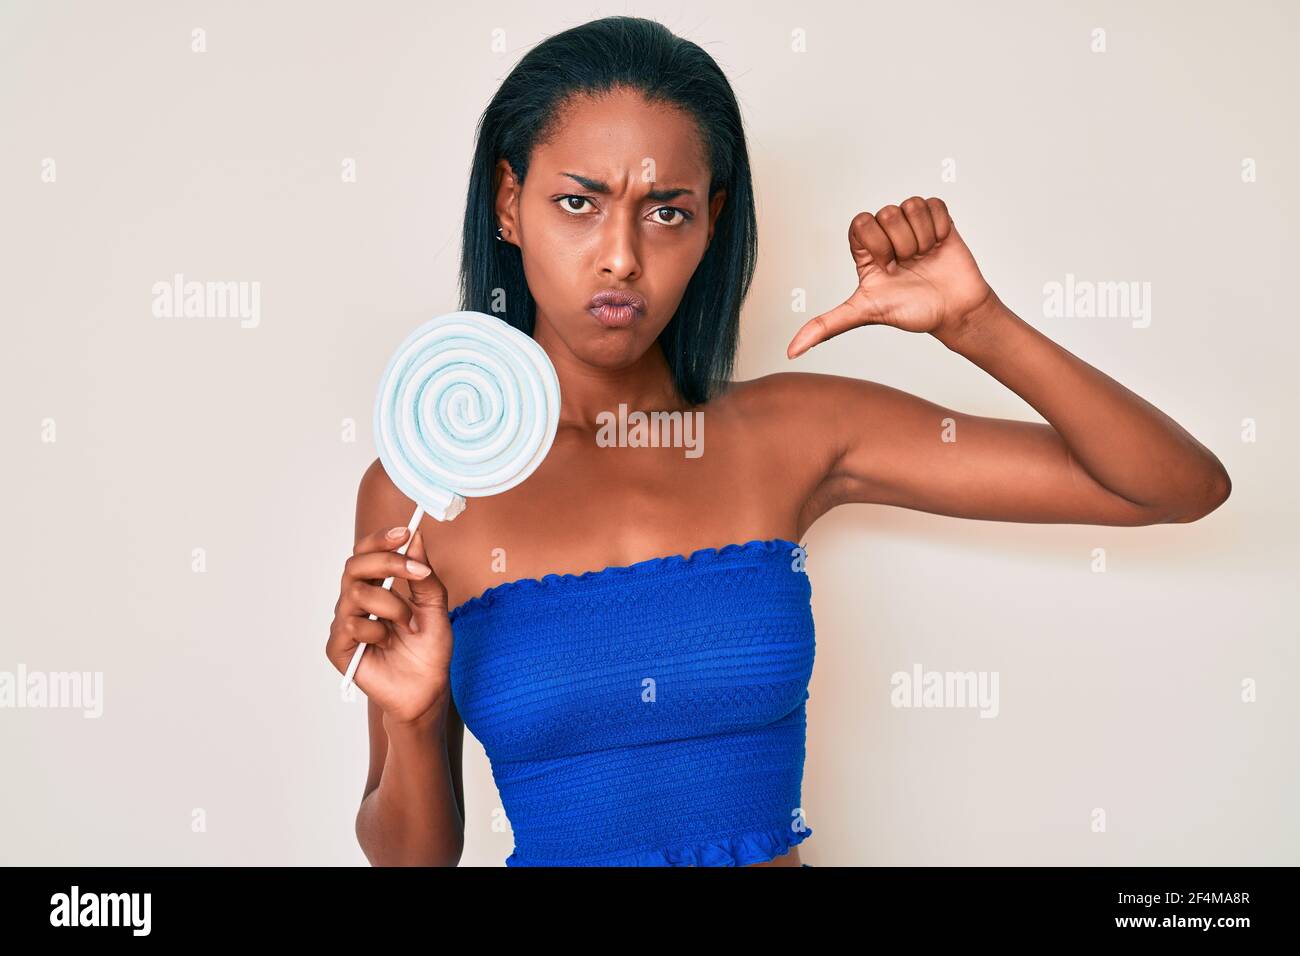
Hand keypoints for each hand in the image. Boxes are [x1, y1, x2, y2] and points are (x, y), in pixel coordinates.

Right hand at [325, 525, 453, 725]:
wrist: (428, 689)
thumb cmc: (429, 650)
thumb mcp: (435, 606)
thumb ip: (424, 574)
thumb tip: (415, 537)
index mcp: (377, 587)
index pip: (366, 553)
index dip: (380, 539)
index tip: (405, 531)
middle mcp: (356, 601)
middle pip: (355, 565)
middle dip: (388, 562)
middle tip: (416, 571)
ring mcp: (345, 624)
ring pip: (356, 593)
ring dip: (392, 606)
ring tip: (409, 625)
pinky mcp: (339, 647)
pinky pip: (351, 624)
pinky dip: (377, 630)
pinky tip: (387, 643)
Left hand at [787, 197, 994, 356]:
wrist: (953, 311)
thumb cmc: (910, 311)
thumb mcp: (864, 313)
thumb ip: (826, 325)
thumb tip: (791, 352)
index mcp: (865, 250)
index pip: (860, 224)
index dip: (876, 244)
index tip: (885, 266)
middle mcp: (886, 233)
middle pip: (886, 213)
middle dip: (901, 244)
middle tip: (908, 265)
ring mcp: (911, 224)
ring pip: (909, 207)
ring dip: (922, 237)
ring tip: (925, 257)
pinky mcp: (937, 218)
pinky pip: (933, 204)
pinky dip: (940, 228)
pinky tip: (938, 246)